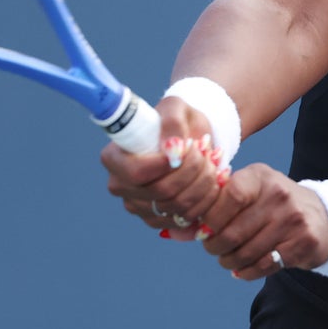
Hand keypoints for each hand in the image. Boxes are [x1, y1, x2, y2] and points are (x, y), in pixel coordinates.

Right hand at [101, 95, 225, 240]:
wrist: (190, 140)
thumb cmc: (177, 122)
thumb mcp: (176, 108)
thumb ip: (173, 123)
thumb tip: (174, 148)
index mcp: (114, 158)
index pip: (136, 172)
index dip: (166, 164)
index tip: (188, 147)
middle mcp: (120, 185)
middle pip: (162, 192)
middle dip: (194, 172)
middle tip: (208, 154)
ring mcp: (137, 206)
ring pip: (178, 207)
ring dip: (204, 186)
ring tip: (213, 166)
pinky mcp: (156, 220)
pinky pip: (185, 219)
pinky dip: (205, 202)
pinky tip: (211, 184)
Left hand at [195, 163, 327, 279]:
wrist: (321, 216)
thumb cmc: (272, 203)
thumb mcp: (251, 189)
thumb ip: (218, 202)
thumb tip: (178, 229)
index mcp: (260, 177)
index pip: (230, 195)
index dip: (211, 218)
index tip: (204, 229)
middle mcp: (279, 195)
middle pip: (233, 231)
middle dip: (215, 246)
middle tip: (212, 248)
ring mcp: (293, 220)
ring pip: (247, 253)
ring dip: (229, 261)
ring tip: (226, 260)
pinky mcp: (303, 243)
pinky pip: (263, 265)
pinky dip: (245, 272)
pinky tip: (241, 269)